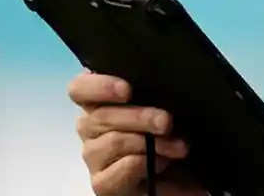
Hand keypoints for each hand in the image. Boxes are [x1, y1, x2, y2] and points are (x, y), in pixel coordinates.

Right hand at [69, 71, 204, 195]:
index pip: (80, 88)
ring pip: (114, 141)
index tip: (127, 90)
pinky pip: (122, 168)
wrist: (184, 172)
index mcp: (100, 101)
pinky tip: (162, 163)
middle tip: (167, 122)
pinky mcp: (103, 183)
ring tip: (178, 146)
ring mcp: (94, 156)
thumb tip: (159, 80)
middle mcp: (91, 127)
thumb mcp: (164, 103)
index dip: (98, 86)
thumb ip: (152, 90)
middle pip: (101, 116)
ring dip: (151, 142)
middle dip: (140, 117)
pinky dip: (146, 163)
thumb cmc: (171, 132)